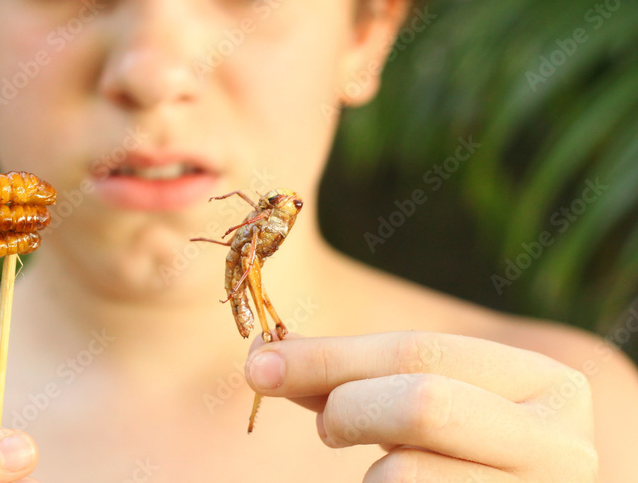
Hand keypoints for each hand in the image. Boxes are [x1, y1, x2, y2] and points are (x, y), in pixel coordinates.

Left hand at [245, 331, 597, 481]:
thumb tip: (263, 360)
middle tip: (326, 427)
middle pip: (422, 404)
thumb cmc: (461, 449)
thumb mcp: (421, 394)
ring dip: (370, 471)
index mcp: (550, 386)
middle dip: (348, 408)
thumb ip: (351, 374)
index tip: (259, 365)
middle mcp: (564, 449)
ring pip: (405, 474)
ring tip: (386, 469)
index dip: (330, 357)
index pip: (420, 352)